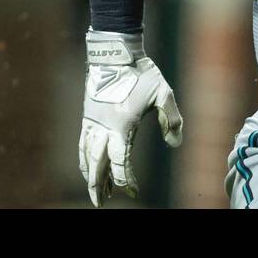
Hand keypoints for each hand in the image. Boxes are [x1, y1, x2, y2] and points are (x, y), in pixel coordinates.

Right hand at [78, 30, 182, 206]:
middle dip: (98, 185)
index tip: (131, 190)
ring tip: (94, 190)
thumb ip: (172, 119)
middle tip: (101, 202)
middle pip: (97, 164)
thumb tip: (175, 144)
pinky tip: (85, 165)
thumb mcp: (163, 94)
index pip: (120, 162)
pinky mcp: (87, 116)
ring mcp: (92, 122)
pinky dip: (83, 158)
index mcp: (122, 126)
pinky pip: (82, 142)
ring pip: (86, 155)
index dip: (125, 180)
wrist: (115, 55)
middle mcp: (103, 128)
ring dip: (89, 174)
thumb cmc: (142, 74)